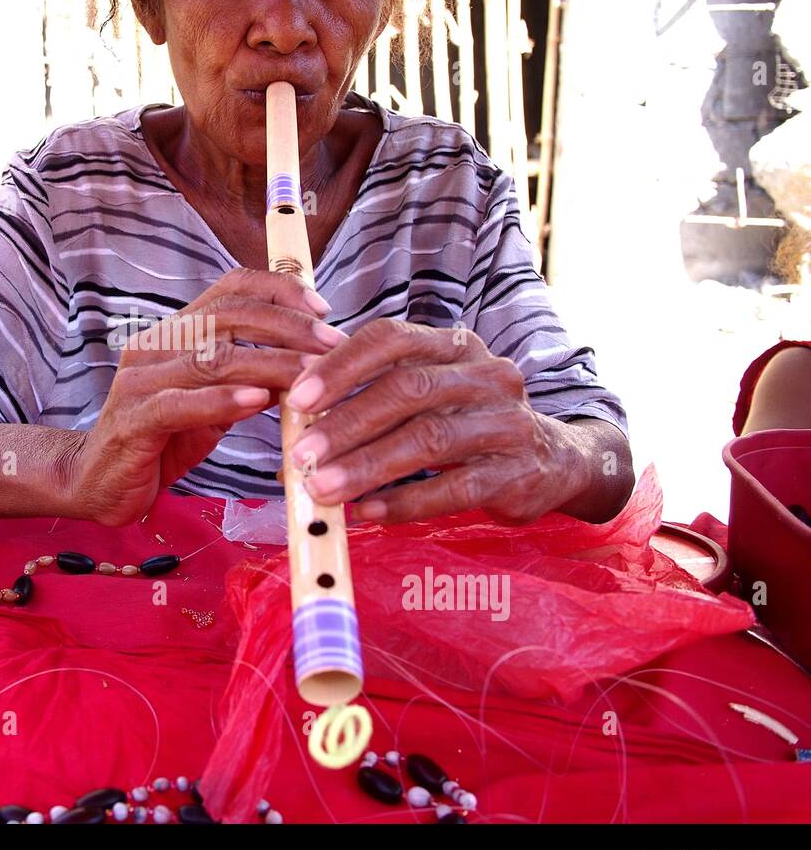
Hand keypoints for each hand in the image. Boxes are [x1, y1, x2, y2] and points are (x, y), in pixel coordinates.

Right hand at [68, 269, 344, 525]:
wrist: (99, 482)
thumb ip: (250, 379)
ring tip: (312, 375)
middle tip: (333, 345)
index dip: (279, 290)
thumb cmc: (161, 441)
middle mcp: (155, 344)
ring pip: (212, 358)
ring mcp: (140, 380)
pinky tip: (258, 401)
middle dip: (289, 328)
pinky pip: (180, 402)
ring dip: (270, 363)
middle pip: (229, 316)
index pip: (230, 289)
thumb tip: (307, 366)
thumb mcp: (213, 404)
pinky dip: (222, 400)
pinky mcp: (132, 420)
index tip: (323, 310)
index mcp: (175, 332)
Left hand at [286, 319, 593, 523]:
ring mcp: (507, 423)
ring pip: (429, 439)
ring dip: (367, 466)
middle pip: (408, 390)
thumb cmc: (467, 423)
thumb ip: (371, 396)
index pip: (392, 338)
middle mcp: (486, 375)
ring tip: (322, 489)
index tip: (298, 397)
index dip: (342, 365)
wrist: (555, 461)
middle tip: (301, 455)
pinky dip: (405, 501)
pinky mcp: (518, 473)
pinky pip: (454, 487)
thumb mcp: (429, 395)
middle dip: (347, 423)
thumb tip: (293, 422)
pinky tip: (368, 511)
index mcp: (454, 346)